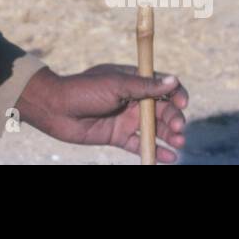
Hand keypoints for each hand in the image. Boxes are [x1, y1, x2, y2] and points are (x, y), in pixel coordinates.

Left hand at [15, 64, 188, 162]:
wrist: (56, 109)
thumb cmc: (84, 90)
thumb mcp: (116, 85)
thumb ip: (145, 86)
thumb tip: (175, 80)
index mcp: (133, 80)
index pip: (162, 86)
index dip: (176, 94)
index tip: (182, 103)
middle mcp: (133, 99)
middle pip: (162, 109)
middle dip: (174, 118)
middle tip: (177, 129)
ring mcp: (126, 118)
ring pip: (154, 128)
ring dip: (169, 135)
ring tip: (178, 143)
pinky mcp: (118, 136)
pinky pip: (140, 144)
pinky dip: (155, 151)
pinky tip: (167, 157)